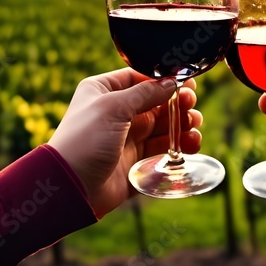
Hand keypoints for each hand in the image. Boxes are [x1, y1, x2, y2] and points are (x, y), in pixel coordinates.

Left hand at [47, 69, 202, 217]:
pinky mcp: (134, 163)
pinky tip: (191, 143)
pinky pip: (161, 151)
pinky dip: (178, 147)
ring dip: (180, 125)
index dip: (163, 80)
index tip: (186, 82)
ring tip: (194, 125)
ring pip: (161, 128)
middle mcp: (115, 113)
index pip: (138, 78)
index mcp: (103, 92)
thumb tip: (172, 82)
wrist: (71, 186)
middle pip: (155, 103)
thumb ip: (145, 93)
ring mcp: (125, 139)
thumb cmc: (84, 139)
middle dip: (176, 103)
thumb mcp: (113, 107)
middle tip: (191, 106)